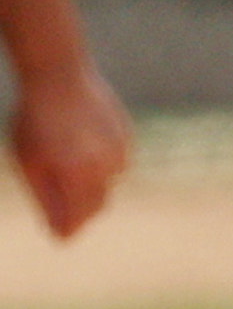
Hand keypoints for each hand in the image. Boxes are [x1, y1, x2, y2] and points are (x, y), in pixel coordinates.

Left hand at [10, 64, 130, 239]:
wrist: (59, 74)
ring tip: (66, 155)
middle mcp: (104, 170)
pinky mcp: (127, 140)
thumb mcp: (29, 161)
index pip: (76, 221)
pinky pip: (115, 163)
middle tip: (58, 196)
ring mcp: (120, 154)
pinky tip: (82, 140)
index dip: (65, 228)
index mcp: (76, 176)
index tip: (57, 233)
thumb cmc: (35, 119)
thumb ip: (46, 199)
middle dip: (79, 209)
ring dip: (89, 182)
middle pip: (96, 207)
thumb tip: (61, 234)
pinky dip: (100, 162)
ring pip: (107, 184)